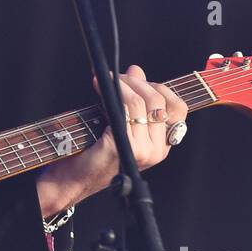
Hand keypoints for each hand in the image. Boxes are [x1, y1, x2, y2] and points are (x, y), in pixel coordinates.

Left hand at [35, 64, 187, 215]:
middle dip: (138, 82)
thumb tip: (137, 71)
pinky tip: (100, 85)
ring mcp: (142, 151)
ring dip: (124, 84)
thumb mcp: (120, 123)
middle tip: (119, 76)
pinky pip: (126, 109)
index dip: (161, 88)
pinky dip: (113, 91)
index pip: (178, 109)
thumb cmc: (94, 152)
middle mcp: (157, 151)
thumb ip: (133, 100)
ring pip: (142, 103)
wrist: (72, 179)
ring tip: (109, 79)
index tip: (140, 80)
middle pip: (159, 102)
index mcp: (162, 146)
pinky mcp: (123, 146)